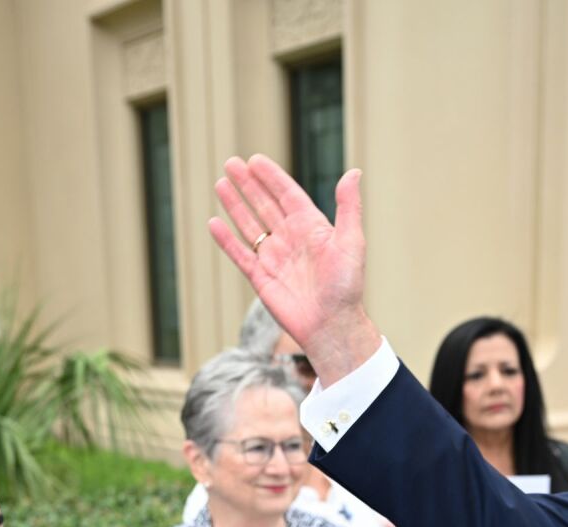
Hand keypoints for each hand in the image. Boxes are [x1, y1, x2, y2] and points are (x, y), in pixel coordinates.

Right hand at [209, 155, 381, 384]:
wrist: (331, 325)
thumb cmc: (347, 286)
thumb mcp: (351, 242)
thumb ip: (348, 206)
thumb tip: (353, 172)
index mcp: (312, 227)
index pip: (287, 194)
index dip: (271, 177)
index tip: (255, 160)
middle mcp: (291, 239)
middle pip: (264, 205)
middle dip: (248, 184)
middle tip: (231, 163)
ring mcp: (274, 258)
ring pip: (250, 225)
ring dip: (235, 205)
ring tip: (220, 184)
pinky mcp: (261, 278)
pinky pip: (240, 254)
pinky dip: (226, 240)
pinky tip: (214, 223)